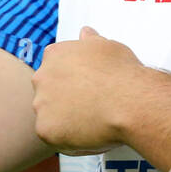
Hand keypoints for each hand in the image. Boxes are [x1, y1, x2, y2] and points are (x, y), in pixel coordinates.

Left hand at [31, 26, 145, 155]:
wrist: (129, 102)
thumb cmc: (122, 73)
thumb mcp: (107, 47)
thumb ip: (90, 41)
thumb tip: (85, 32)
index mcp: (55, 55)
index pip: (55, 67)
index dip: (72, 79)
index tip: (87, 86)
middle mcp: (41, 77)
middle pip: (48, 91)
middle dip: (65, 99)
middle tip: (91, 105)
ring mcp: (41, 104)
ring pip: (50, 115)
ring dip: (66, 119)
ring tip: (93, 121)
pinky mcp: (45, 130)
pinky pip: (55, 136)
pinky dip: (69, 138)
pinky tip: (90, 134)